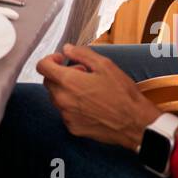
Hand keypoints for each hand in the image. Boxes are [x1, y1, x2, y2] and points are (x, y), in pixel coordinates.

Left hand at [36, 44, 161, 149]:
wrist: (134, 123)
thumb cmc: (122, 94)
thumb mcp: (105, 65)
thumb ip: (82, 53)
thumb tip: (67, 49)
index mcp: (68, 82)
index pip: (42, 67)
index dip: (50, 59)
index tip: (61, 59)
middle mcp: (62, 100)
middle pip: (49, 82)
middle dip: (61, 74)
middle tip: (82, 73)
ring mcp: (66, 116)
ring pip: (56, 97)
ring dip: (67, 90)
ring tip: (89, 89)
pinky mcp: (73, 128)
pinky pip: (65, 112)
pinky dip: (73, 105)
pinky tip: (91, 104)